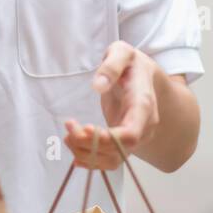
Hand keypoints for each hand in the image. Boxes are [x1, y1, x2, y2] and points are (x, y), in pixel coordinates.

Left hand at [65, 41, 159, 171]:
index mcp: (143, 105)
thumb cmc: (131, 63)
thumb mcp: (122, 52)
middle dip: (89, 144)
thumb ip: (112, 65)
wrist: (144, 76)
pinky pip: (109, 159)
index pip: (131, 134)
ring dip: (86, 154)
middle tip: (69, 127)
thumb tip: (98, 85)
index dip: (108, 139)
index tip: (86, 129)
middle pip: (118, 150)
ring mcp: (135, 138)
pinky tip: (75, 149)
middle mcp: (143, 127)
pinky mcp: (123, 142)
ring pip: (112, 159)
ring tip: (68, 136)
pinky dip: (90, 159)